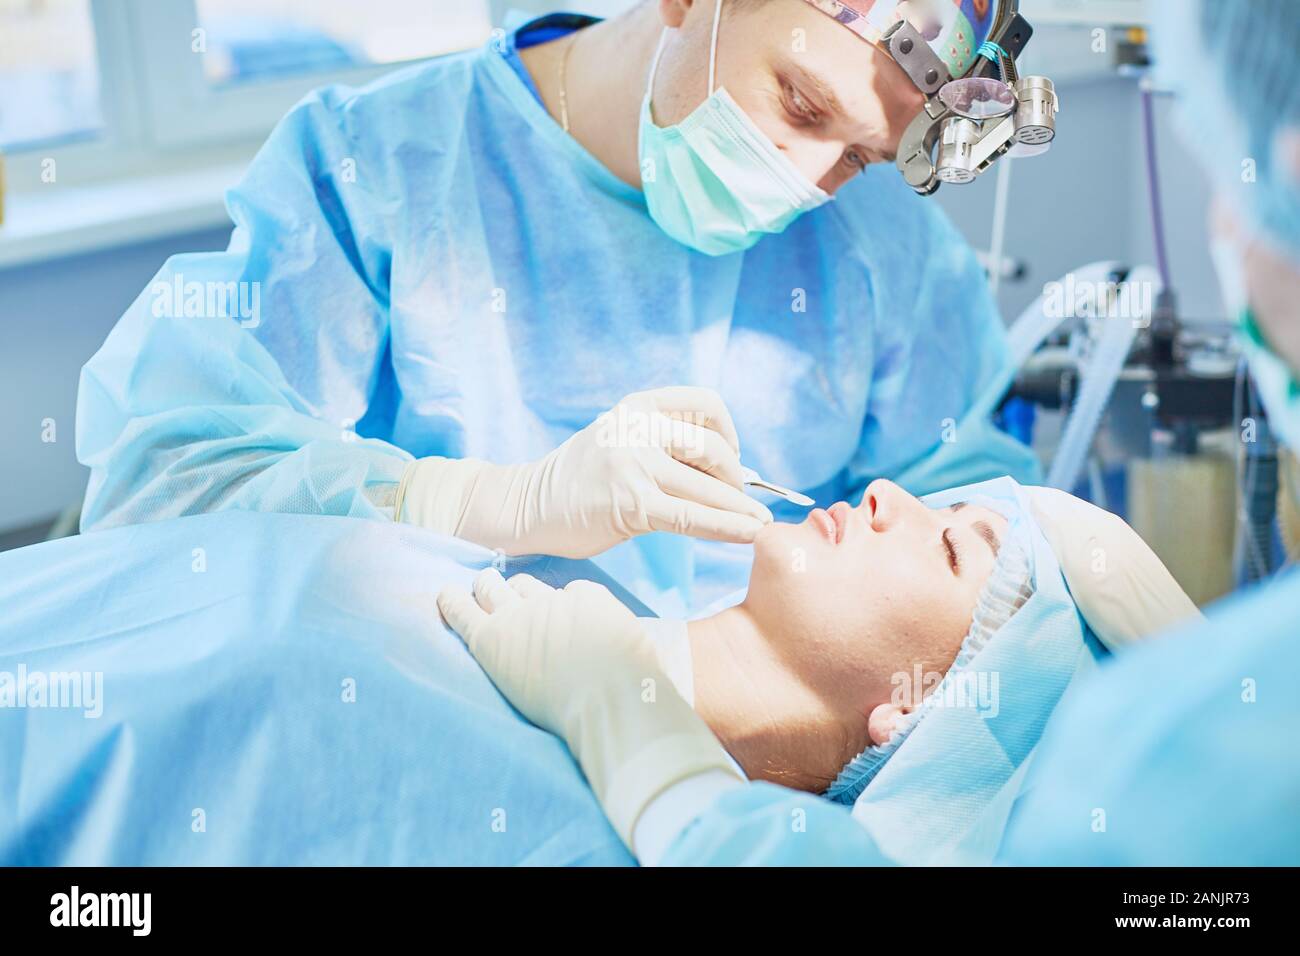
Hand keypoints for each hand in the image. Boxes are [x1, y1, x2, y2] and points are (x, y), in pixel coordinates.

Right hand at [398, 386, 771, 557]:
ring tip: (758, 525)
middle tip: (739, 502)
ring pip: (708, 487)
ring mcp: (633, 464)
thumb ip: (664, 445)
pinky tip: (748, 534)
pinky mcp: (632, 504)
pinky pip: (693, 517)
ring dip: (741, 510)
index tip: (731, 460)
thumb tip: (730, 472)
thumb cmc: (582, 481)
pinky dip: (728, 527)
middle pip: (714, 448)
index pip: (705, 403)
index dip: (729, 432)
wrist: (526, 505)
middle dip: (736, 480)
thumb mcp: (620, 441)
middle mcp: (636, 427)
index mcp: (637, 405)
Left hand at [437, 569, 739, 844]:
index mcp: (592, 600)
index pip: (572, 593)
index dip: (563, 605)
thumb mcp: (649, 662)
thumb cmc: (636, 691)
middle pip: (530, 586)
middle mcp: (554, 600)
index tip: (561, 617)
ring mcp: (520, 615)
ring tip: (478, 586)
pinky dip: (451, 600)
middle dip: (521, 590)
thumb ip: (641, 657)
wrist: (611, 696)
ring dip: (486, 587)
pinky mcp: (492, 637)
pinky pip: (463, 609)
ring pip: (495, 589)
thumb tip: (657, 684)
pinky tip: (442, 595)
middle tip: (511, 592)